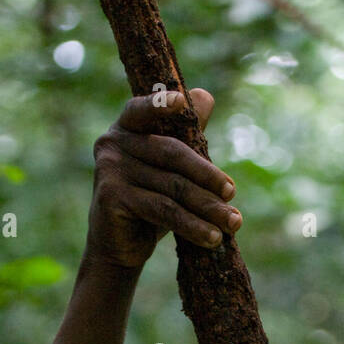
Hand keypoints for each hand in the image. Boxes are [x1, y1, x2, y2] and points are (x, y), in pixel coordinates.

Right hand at [85, 89, 242, 270]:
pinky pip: (163, 209)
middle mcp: (112, 143)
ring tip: (233, 223)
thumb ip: (186, 134)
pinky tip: (212, 238)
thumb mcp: (169, 168)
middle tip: (233, 194)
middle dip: (207, 175)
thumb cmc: (149, 201)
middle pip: (172, 153)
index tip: (181, 102)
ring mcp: (109, 169)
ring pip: (172, 186)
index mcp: (127, 127)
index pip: (142, 109)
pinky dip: (193, 226)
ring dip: (208, 207)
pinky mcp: (111, 197)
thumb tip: (206, 96)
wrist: (120, 247)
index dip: (160, 103)